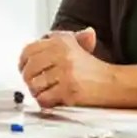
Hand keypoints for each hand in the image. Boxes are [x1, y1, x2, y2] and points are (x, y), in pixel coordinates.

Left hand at [19, 28, 136, 107]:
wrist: (114, 84)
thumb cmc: (94, 69)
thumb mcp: (79, 47)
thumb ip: (63, 40)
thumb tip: (44, 35)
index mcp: (61, 41)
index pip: (29, 50)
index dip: (22, 62)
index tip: (23, 69)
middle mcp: (62, 53)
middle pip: (29, 68)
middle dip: (28, 80)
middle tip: (34, 85)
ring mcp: (65, 72)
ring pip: (34, 84)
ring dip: (37, 92)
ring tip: (45, 92)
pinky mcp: (68, 90)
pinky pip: (44, 98)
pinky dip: (45, 102)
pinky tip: (52, 100)